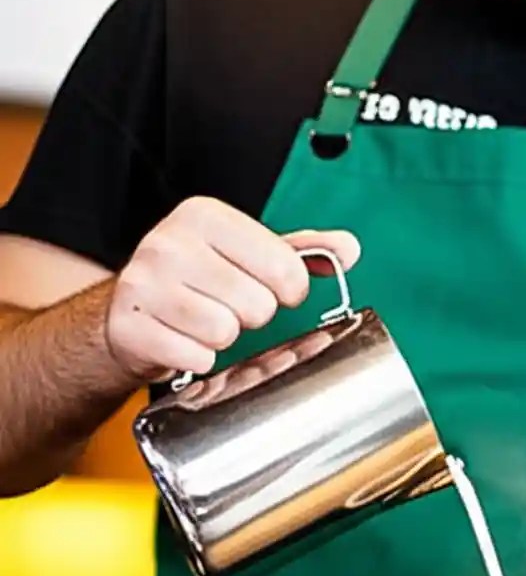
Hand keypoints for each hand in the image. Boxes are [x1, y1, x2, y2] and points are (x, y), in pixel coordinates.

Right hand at [105, 196, 359, 380]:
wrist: (127, 311)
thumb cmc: (196, 278)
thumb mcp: (249, 252)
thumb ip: (303, 250)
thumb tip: (349, 249)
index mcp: (204, 216)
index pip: (284, 266)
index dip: (290, 289)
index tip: (275, 289)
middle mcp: (168, 243)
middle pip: (257, 304)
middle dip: (253, 315)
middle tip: (229, 307)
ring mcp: (143, 285)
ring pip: (225, 332)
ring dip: (224, 337)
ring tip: (204, 322)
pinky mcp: (129, 327)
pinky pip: (195, 357)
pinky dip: (198, 358)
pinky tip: (184, 340)